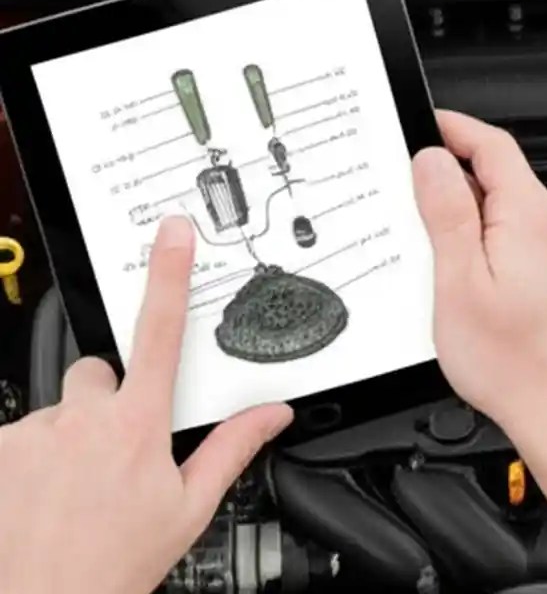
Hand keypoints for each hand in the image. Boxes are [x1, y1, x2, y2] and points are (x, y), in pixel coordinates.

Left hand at [0, 218, 292, 593]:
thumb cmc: (115, 562)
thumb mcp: (189, 507)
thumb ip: (232, 447)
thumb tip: (273, 414)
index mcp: (138, 426)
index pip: (160, 332)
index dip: (169, 275)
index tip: (173, 233)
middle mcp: (82, 419)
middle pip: (98, 374)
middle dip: (106, 399)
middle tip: (112, 452)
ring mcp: (34, 434)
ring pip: (57, 411)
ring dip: (65, 438)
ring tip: (72, 490)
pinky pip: (18, 436)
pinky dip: (29, 461)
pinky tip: (40, 498)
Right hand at [412, 110, 546, 443]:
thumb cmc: (516, 365)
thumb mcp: (458, 284)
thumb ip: (446, 214)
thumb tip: (432, 160)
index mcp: (533, 218)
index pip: (492, 145)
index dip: (453, 128)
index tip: (424, 124)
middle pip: (501, 177)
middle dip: (454, 182)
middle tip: (412, 204)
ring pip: (512, 210)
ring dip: (473, 218)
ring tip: (442, 258)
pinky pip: (526, 238)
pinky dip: (494, 243)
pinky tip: (473, 279)